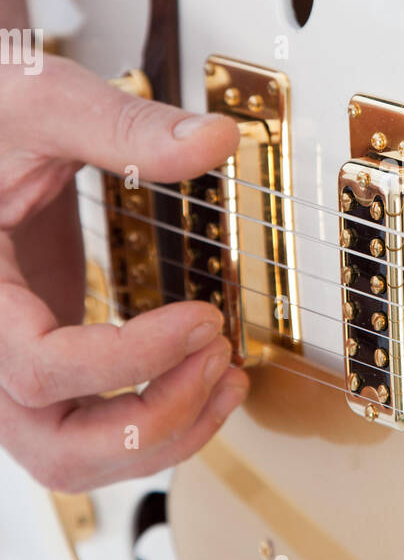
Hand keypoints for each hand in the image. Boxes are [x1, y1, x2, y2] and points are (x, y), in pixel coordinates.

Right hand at [0, 54, 248, 490]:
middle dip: (153, 421)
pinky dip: (153, 422)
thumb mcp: (47, 100)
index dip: (131, 360)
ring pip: (72, 458)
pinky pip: (90, 429)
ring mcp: (11, 366)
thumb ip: (126, 126)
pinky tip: (207, 377)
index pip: (41, 370)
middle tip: (219, 359)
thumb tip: (214, 139)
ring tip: (226, 375)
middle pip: (55, 449)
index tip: (203, 320)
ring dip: (160, 436)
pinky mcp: (45, 363)